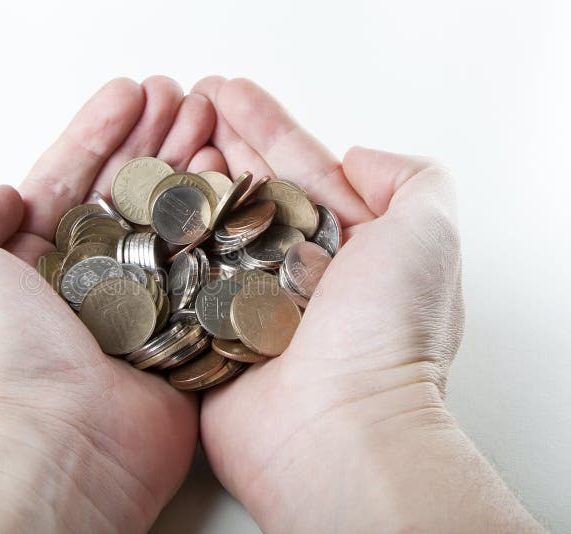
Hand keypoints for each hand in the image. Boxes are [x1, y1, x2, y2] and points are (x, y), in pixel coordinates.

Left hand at [0, 77, 225, 532]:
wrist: (57, 439)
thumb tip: (14, 196)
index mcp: (31, 261)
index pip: (71, 179)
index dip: (100, 131)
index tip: (132, 92)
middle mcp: (86, 281)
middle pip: (127, 193)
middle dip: (155, 140)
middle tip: (187, 97)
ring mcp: (140, 307)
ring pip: (170, 222)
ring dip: (191, 167)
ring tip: (214, 121)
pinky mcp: (184, 332)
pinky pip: (206, 266)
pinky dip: (220, 222)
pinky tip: (234, 178)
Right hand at [193, 78, 541, 531]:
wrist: (336, 431)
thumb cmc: (386, 333)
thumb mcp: (431, 234)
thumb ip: (411, 179)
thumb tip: (360, 158)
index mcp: (346, 248)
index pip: (298, 170)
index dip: (264, 126)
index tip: (227, 91)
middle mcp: (297, 275)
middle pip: (247, 194)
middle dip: (217, 144)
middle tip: (182, 105)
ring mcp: (248, 307)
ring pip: (209, 232)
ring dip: (184, 184)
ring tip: (157, 140)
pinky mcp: (207, 338)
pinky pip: (178, 281)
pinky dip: (160, 245)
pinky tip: (139, 207)